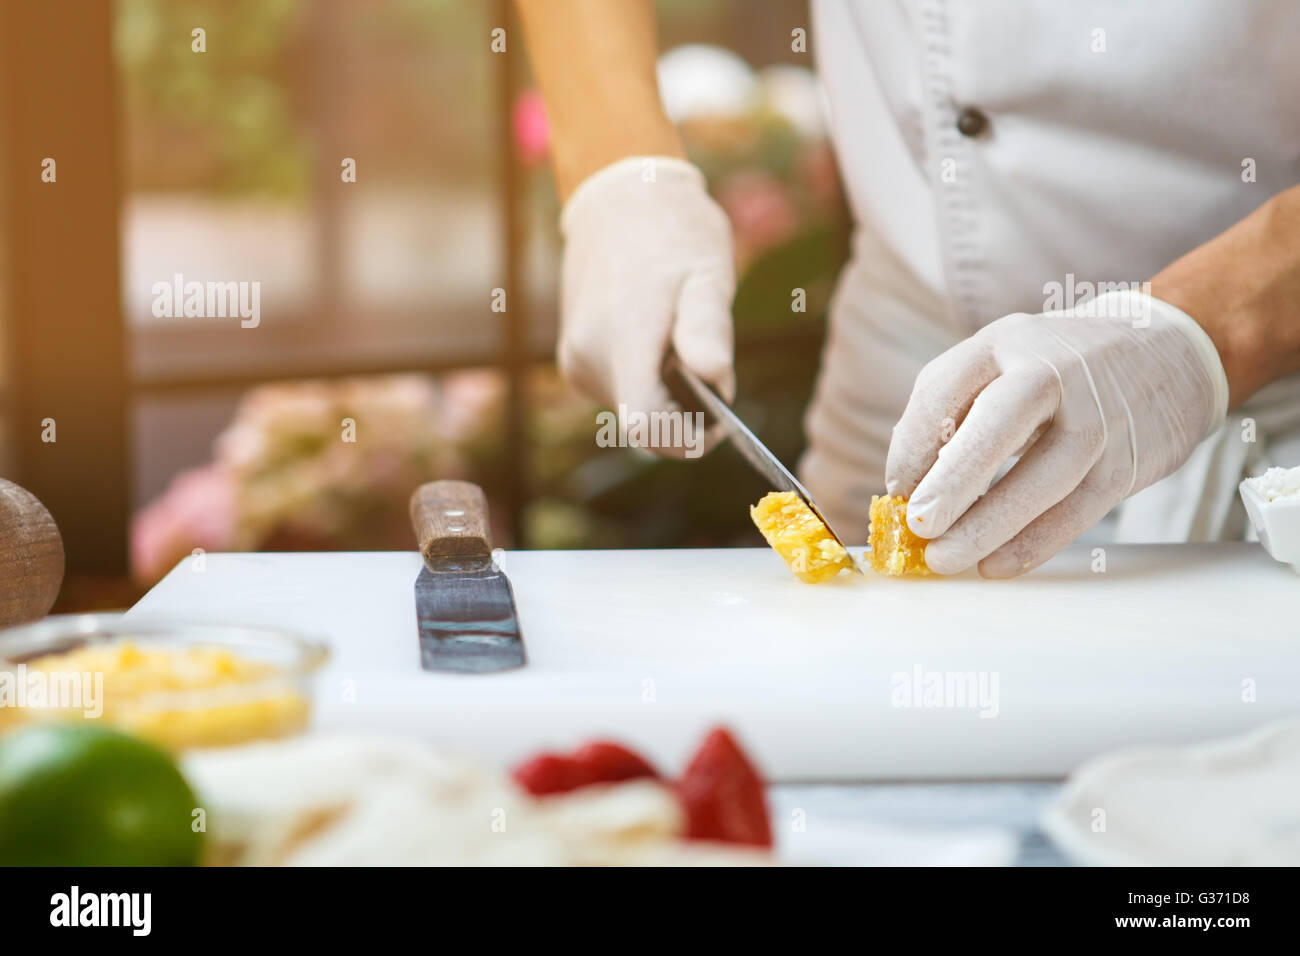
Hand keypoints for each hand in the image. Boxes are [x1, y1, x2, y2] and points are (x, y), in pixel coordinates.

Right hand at [559, 156, 734, 455]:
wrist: (619, 197)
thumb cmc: (673, 232)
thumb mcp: (707, 272)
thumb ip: (709, 327)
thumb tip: (716, 379)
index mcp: (622, 339)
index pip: (647, 426)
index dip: (687, 438)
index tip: (720, 422)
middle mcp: (588, 358)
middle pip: (644, 424)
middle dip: (684, 412)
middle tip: (709, 362)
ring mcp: (576, 361)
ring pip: (633, 410)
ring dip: (666, 394)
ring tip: (681, 338)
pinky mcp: (574, 359)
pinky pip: (620, 391)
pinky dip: (647, 381)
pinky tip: (658, 337)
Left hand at [885, 291, 1228, 576]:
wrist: (1169, 351)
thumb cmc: (1055, 367)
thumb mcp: (1001, 360)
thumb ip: (950, 410)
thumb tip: (906, 482)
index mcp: (1006, 340)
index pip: (946, 385)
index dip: (914, 442)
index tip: (896, 490)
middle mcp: (1055, 370)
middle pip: (1002, 424)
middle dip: (957, 478)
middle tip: (919, 523)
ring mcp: (1098, 417)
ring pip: (1045, 478)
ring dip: (990, 526)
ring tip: (945, 559)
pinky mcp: (1128, 461)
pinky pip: (1078, 510)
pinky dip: (1034, 543)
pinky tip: (996, 565)